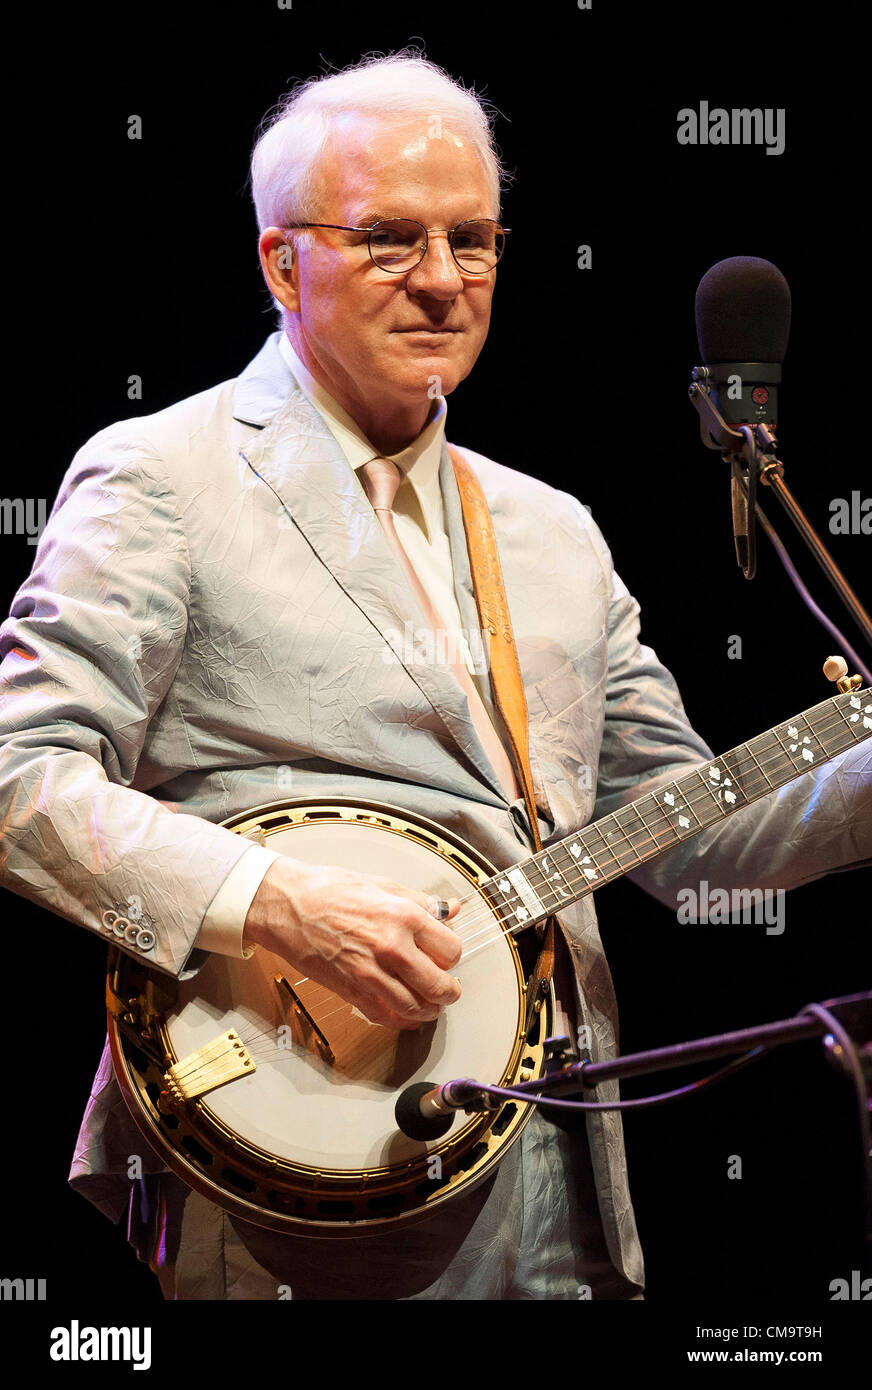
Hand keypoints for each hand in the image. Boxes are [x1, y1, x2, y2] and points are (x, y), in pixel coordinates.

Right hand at [242, 857, 462, 1029]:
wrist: (287, 906)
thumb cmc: (327, 890)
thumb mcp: (382, 884)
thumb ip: (420, 902)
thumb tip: (449, 909)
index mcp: (403, 917)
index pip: (450, 949)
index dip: (452, 954)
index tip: (447, 954)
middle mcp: (391, 948)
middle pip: (440, 986)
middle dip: (449, 990)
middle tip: (449, 987)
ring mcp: (370, 973)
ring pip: (416, 1007)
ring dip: (430, 1009)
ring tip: (432, 1003)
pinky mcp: (351, 991)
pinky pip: (385, 1016)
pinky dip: (402, 1020)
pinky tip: (407, 1014)